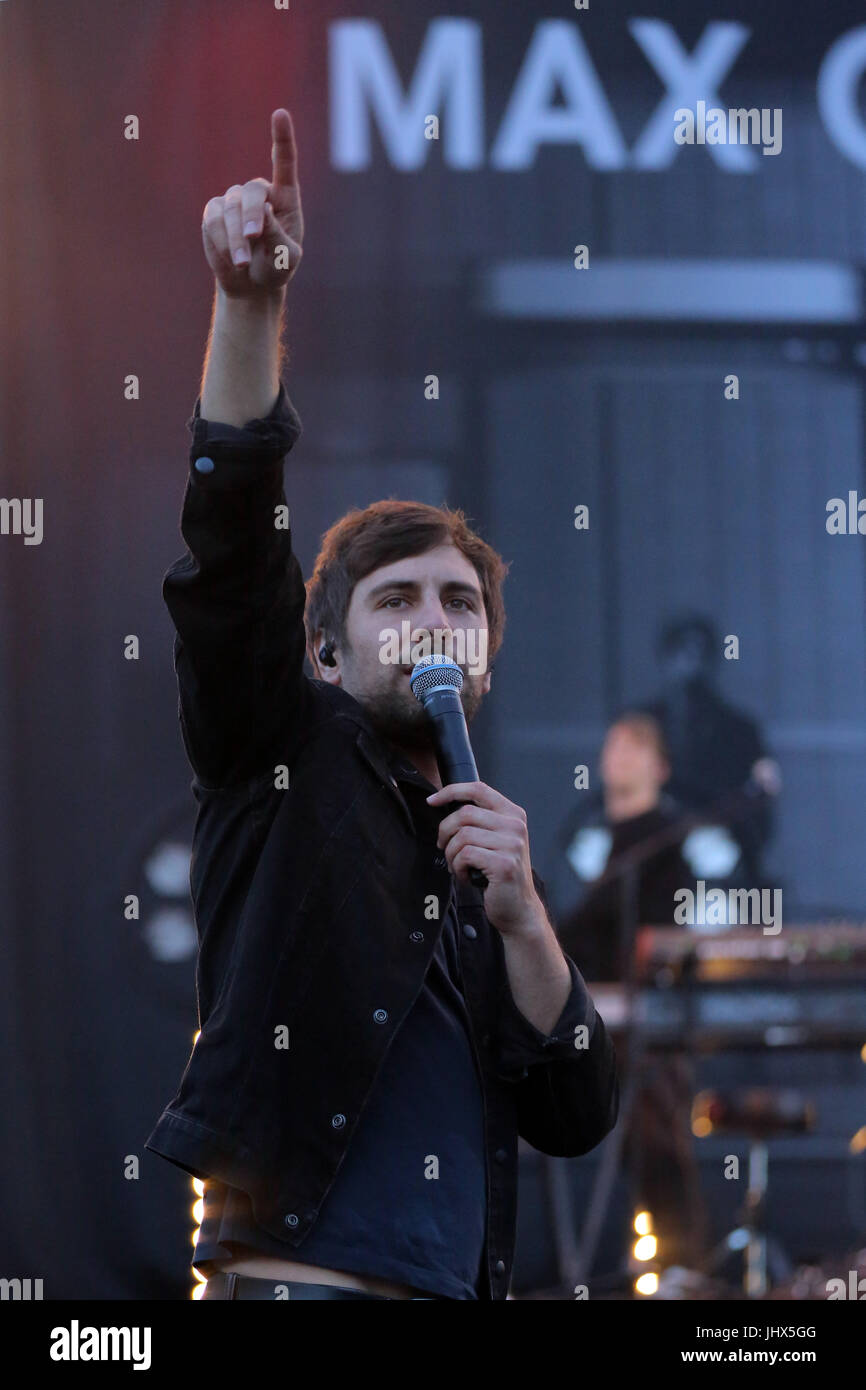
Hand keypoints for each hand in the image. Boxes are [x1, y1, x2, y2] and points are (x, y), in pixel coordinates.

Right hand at [202, 108, 303, 297]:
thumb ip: (278, 235)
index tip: (280, 114)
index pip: (284, 162)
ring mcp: (234, 200)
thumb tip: (262, 211)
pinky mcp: (214, 213)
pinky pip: (213, 220)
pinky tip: (232, 258)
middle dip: (251, 217)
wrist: (251, 283)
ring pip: (230, 209)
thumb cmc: (276, 267)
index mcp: (285, 197)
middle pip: (252, 193)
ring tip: (242, 262)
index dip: (282, 138)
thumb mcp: (286, 257)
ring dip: (235, 238)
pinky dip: (221, 241)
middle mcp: (259, 193)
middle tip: (252, 239)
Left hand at [426, 781, 546, 936]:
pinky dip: (458, 867)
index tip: (433, 800)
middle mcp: (515, 826)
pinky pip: (465, 855)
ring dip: (451, 853)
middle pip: (465, 813)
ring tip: (457, 865)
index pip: (479, 789)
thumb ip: (481, 821)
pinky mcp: (504, 864)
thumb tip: (447, 804)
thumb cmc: (501, 874)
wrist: (519, 908)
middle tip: (444, 847)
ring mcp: (512, 845)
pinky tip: (465, 875)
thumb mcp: (497, 840)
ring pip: (462, 836)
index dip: (451, 791)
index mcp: (513, 814)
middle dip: (445, 831)